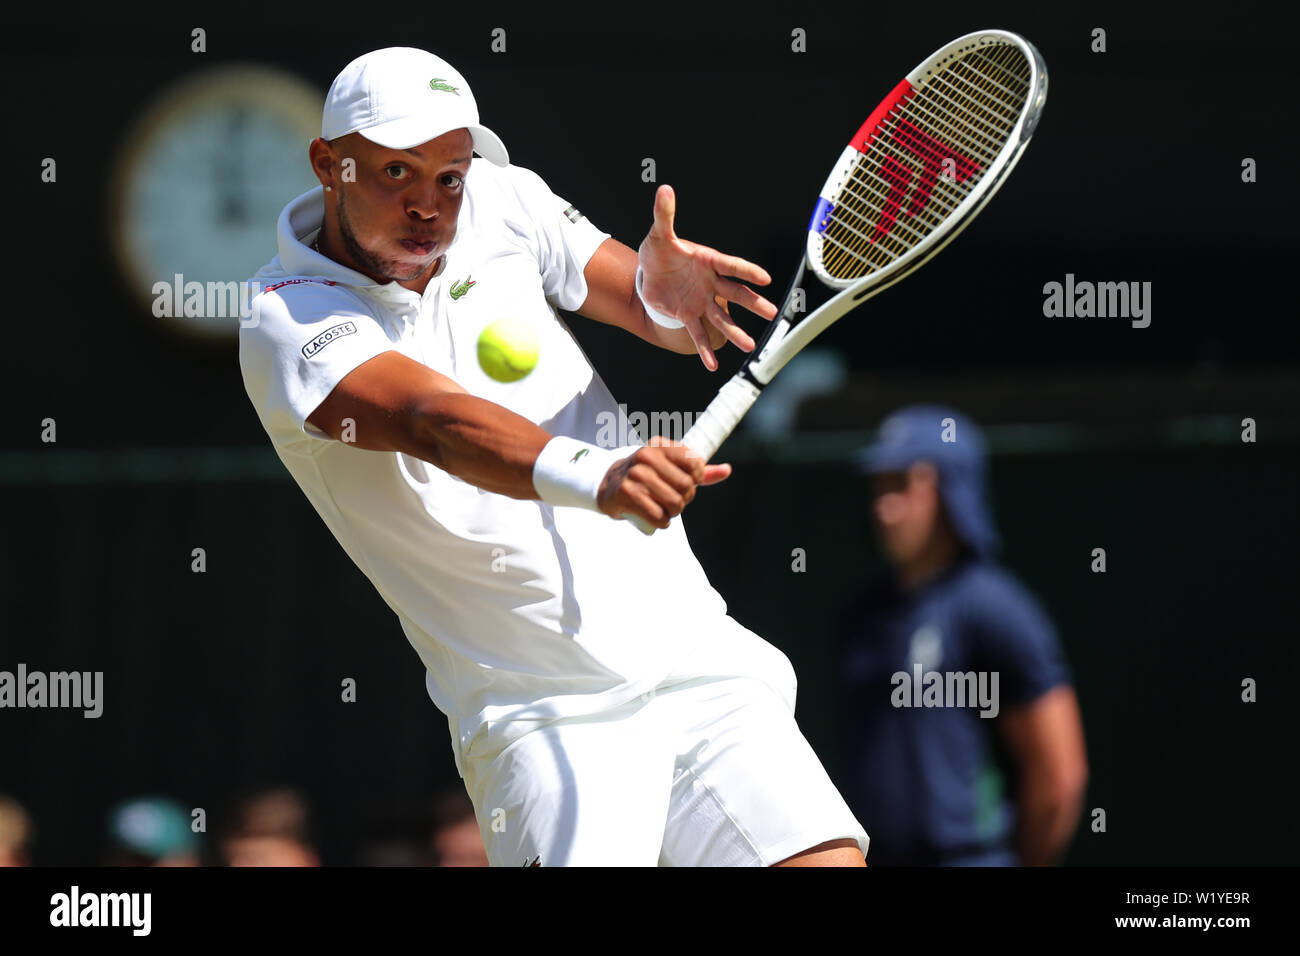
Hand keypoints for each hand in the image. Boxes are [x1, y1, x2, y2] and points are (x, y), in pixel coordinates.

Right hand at [596, 436, 730, 529]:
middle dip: (684, 499)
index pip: (695, 463)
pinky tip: (656, 517)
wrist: (607, 484)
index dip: (695, 479)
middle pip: (686, 487)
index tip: (686, 482)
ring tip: (664, 509)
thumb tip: (727, 470)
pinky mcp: (627, 494)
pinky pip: (658, 516)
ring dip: (673, 512)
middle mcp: (647, 456)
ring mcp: (636, 475)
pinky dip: (661, 522)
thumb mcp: (669, 466)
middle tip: (672, 499)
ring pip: (674, 503)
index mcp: (660, 446)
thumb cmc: (645, 475)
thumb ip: (699, 470)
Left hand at [638, 184, 778, 370]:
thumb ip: (664, 214)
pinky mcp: (689, 316)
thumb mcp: (659, 234)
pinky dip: (705, 349)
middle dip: (752, 303)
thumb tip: (663, 189)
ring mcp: (702, 301)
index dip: (747, 271)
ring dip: (734, 332)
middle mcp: (710, 283)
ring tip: (749, 346)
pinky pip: (698, 334)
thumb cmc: (660, 251)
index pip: (731, 265)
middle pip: (735, 294)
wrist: (649, 273)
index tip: (765, 278)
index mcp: (708, 260)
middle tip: (772, 312)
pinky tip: (712, 365)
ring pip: (721, 318)